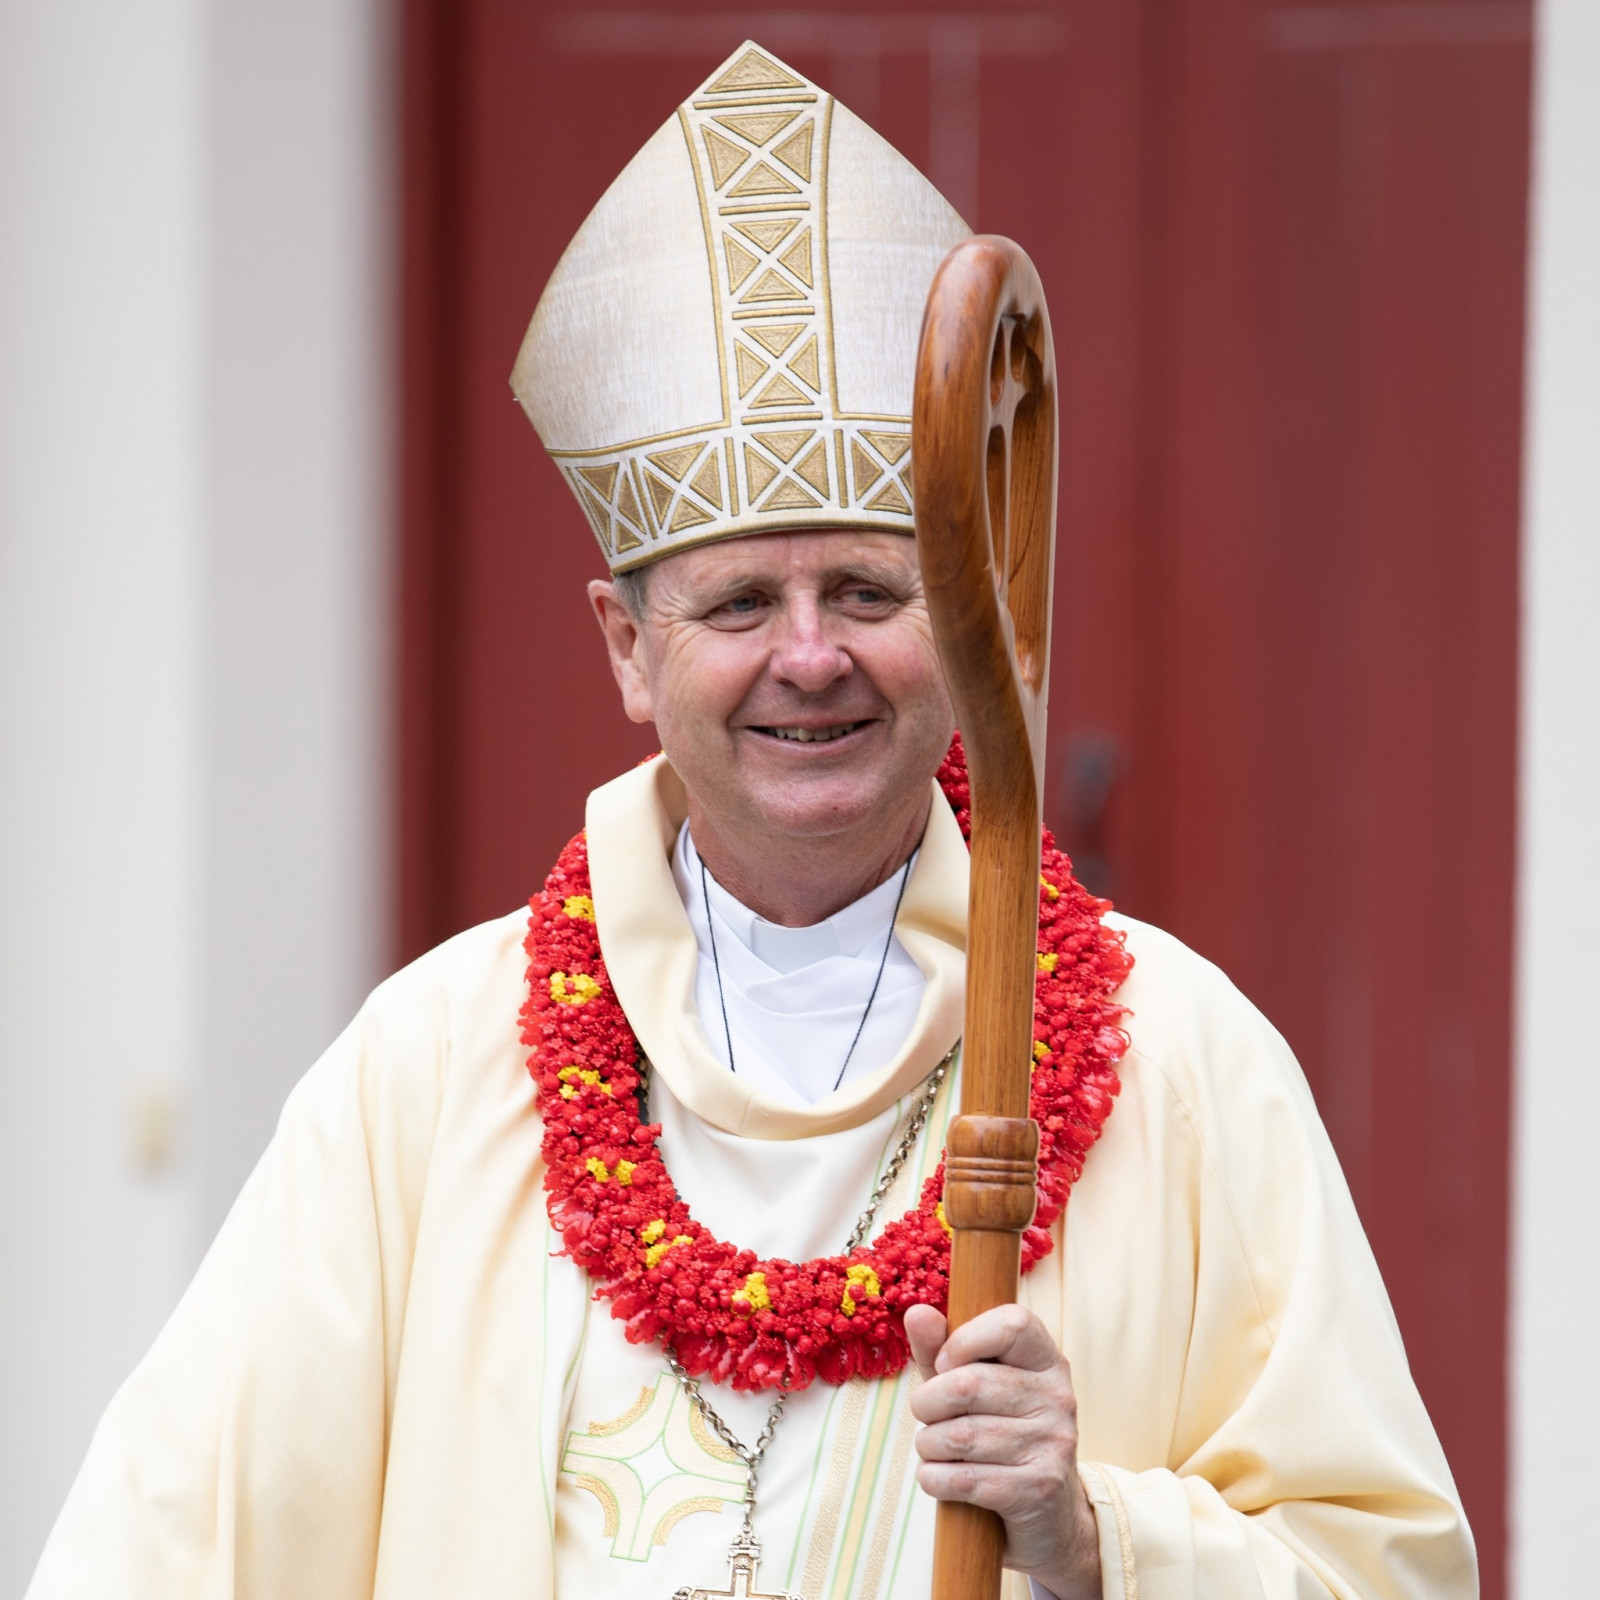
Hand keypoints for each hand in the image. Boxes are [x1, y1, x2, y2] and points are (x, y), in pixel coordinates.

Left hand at [904, 1303, 1100, 1599]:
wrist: (1048, 1517)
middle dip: (927, 1403)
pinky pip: (964, 1480)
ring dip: (929, 1445)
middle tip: (927, 1416)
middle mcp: (1058, 1397)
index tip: (945, 1364)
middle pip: (969, 1384)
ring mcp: (1054, 1443)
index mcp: (1046, 1359)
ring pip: (960, 1435)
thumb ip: (940, 1348)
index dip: (965, 1339)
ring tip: (933, 1448)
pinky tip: (936, 1477)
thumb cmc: (998, 1433)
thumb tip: (916, 1312)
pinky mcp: (1040, 1489)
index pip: (1012, 1323)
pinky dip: (934, 1479)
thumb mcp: (970, 1385)